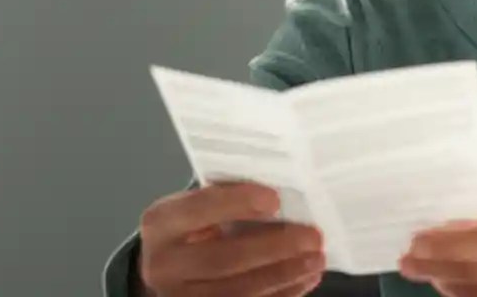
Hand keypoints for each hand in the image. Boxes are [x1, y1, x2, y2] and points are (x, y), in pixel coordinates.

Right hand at [137, 181, 326, 296]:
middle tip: (312, 236)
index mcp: (160, 223)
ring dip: (284, 274)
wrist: (168, 267)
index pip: (199, 209)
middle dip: (273, 248)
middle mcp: (163, 264)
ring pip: (238, 290)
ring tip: (316, 259)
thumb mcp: (195, 206)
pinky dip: (281, 294)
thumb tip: (283, 189)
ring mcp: (180, 296)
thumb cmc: (192, 227)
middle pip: (223, 259)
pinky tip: (304, 279)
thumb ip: (226, 198)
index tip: (275, 199)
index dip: (237, 203)